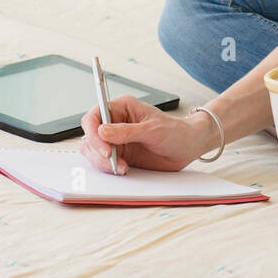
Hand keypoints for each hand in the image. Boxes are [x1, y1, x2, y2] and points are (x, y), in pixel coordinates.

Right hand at [79, 95, 212, 174]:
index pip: (94, 116)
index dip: (93, 132)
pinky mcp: (119, 154)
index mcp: (121, 107)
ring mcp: (115, 139)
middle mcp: (115, 122)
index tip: (105, 148)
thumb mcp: (153, 130)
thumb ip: (127, 131)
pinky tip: (123, 169)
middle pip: (90, 136)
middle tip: (114, 162)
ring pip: (93, 151)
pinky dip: (109, 168)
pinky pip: (103, 162)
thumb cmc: (175, 131)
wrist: (187, 147)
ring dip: (103, 162)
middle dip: (98, 151)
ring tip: (122, 167)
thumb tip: (102, 131)